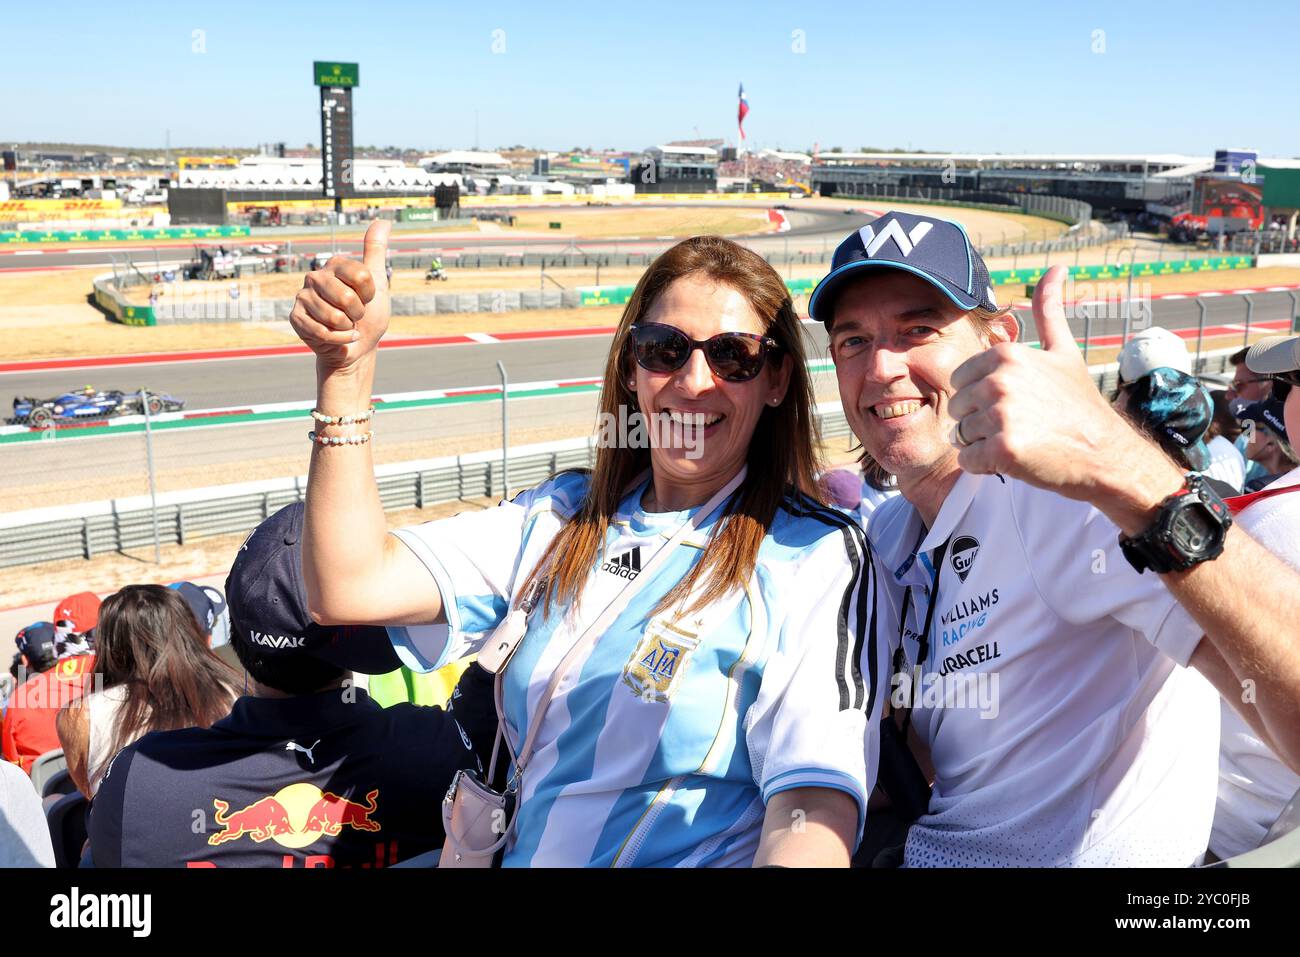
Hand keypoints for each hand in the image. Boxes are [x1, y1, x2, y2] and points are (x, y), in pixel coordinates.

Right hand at [289, 220, 390, 372]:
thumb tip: (382, 221)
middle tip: (354, 315)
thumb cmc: (369, 315)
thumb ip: (376, 252)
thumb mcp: (378, 283)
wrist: (357, 346)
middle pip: (347, 298)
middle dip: (358, 314)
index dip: (369, 294)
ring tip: (345, 325)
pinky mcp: (296, 317)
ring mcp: (303, 296)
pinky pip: (322, 332)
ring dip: (347, 328)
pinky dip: (338, 340)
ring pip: (335, 317)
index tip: (366, 298)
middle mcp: (316, 276)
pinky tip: (337, 337)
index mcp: (335, 264)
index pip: (361, 276)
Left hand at [948, 265, 1164, 503]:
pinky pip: (968, 460)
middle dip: (980, 421)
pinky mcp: (1003, 450)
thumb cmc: (1079, 404)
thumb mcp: (1063, 351)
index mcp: (1006, 355)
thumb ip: (1050, 311)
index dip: (981, 396)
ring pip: (961, 436)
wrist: (1106, 453)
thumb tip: (1056, 267)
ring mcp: (1001, 415)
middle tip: (1021, 424)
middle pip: (958, 408)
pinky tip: (1016, 459)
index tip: (1016, 402)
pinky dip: (985, 466)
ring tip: (1021, 440)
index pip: (959, 380)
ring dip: (984, 444)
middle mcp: (1000, 381)